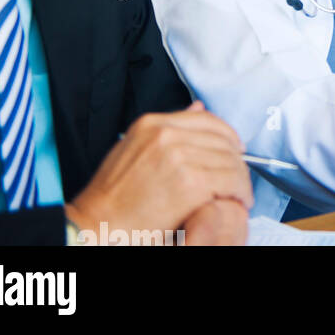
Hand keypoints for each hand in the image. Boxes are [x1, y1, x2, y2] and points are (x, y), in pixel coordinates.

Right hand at [65, 102, 252, 241]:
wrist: (94, 227)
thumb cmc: (110, 198)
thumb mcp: (133, 149)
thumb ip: (167, 130)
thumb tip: (198, 107)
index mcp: (152, 123)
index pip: (207, 119)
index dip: (228, 136)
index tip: (236, 151)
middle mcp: (166, 134)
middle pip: (222, 140)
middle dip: (236, 161)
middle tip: (238, 179)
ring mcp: (178, 156)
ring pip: (230, 160)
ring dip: (240, 179)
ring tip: (239, 194)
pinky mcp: (188, 183)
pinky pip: (229, 181)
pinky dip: (239, 191)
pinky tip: (238, 201)